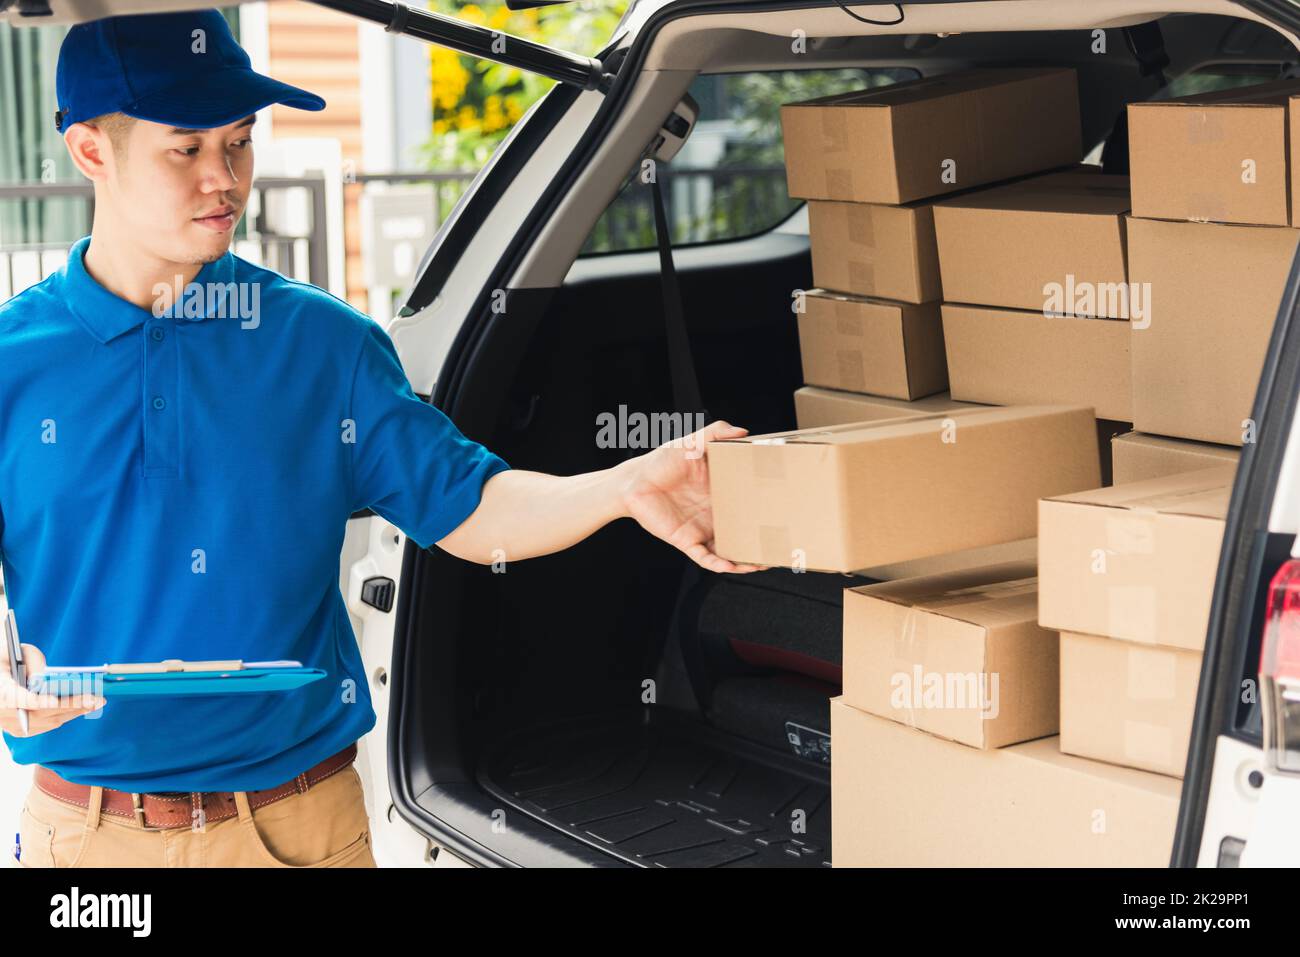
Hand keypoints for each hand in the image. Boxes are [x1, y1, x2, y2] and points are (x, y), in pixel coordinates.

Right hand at [0, 640, 104, 737]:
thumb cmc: (6, 659)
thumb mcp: (17, 652)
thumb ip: (34, 663)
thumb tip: (54, 679)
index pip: (15, 699)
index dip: (35, 701)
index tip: (54, 700)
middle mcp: (1, 712)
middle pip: (39, 713)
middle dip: (70, 705)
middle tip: (96, 699)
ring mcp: (8, 724)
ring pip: (44, 722)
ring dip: (72, 712)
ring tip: (95, 702)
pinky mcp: (18, 730)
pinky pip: (44, 726)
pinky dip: (63, 716)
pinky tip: (81, 708)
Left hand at [619, 419, 770, 573]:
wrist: (633, 482)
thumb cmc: (661, 461)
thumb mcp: (691, 442)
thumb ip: (716, 433)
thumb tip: (744, 431)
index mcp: (720, 491)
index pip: (747, 503)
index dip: (764, 509)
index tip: (783, 512)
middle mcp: (714, 512)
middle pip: (743, 530)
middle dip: (760, 540)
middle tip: (781, 544)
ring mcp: (701, 528)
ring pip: (729, 549)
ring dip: (745, 559)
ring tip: (763, 562)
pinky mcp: (687, 541)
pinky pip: (706, 557)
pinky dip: (720, 563)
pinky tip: (733, 565)